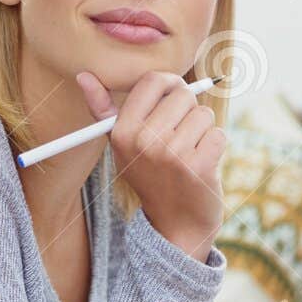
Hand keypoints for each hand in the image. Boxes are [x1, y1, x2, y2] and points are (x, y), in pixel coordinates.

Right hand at [77, 70, 224, 261]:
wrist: (175, 225)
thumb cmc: (150, 175)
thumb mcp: (121, 145)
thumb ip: (104, 109)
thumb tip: (83, 75)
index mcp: (122, 132)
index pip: (153, 80)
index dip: (169, 86)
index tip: (172, 100)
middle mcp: (144, 141)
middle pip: (183, 94)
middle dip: (187, 112)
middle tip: (178, 137)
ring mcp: (172, 154)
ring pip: (203, 114)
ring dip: (202, 132)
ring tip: (188, 153)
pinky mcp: (199, 166)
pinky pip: (218, 134)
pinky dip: (215, 147)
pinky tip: (202, 164)